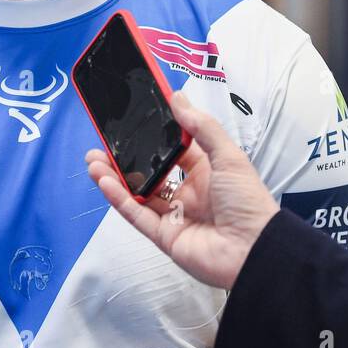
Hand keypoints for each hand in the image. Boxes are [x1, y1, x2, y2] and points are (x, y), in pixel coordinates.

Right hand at [84, 91, 278, 289]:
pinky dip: (119, 199)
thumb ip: (201, 127)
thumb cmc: (248, 202)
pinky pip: (137, 216)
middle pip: (149, 172)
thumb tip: (178, 97)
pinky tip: (104, 181)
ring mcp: (174, 215)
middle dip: (125, 158)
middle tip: (103, 142)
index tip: (133, 119)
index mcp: (206, 172)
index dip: (153, 136)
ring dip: (114, 177)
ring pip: (138, 193)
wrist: (255, 250)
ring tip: (93, 160)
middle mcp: (188, 193)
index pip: (173, 149)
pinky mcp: (164, 237)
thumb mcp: (229, 156)